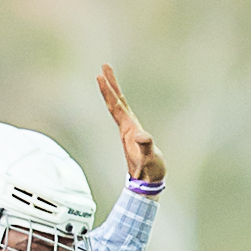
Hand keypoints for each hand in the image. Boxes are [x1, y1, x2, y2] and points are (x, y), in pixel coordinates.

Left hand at [98, 64, 163, 183]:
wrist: (147, 183)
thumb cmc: (150, 171)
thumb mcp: (150, 159)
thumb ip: (146, 147)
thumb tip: (141, 136)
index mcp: (128, 129)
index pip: (116, 106)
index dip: (108, 91)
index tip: (100, 76)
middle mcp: (125, 128)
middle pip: (115, 102)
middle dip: (109, 84)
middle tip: (104, 67)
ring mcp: (128, 131)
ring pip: (118, 106)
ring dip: (113, 90)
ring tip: (109, 76)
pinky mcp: (133, 134)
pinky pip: (124, 112)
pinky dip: (120, 101)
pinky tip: (120, 98)